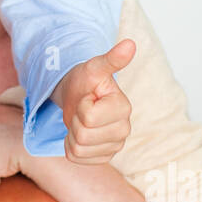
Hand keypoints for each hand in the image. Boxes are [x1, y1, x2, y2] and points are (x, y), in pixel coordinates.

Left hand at [56, 40, 135, 163]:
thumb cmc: (86, 81)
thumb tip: (130, 44)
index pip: (89, 116)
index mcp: (124, 108)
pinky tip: (79, 132)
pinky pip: (76, 158)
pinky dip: (70, 146)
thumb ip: (111, 59)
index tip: (89, 98)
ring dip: (71, 133)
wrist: (78, 96)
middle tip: (82, 109)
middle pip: (82, 134)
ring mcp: (115, 146)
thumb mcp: (94, 68)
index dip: (81, 105)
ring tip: (81, 120)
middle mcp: (124, 130)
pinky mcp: (103, 157)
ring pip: (78, 148)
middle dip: (75, 120)